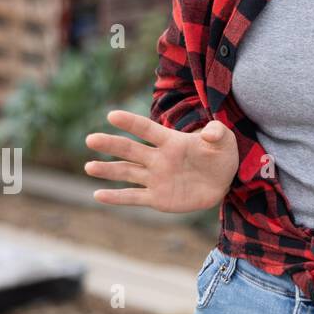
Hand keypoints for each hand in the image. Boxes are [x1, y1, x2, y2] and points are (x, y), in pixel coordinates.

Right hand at [84, 109, 238, 212]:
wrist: (223, 180)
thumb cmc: (221, 154)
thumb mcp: (225, 139)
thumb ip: (217, 132)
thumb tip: (209, 133)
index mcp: (172, 141)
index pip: (148, 129)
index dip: (132, 123)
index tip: (112, 115)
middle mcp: (158, 158)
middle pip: (131, 150)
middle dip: (111, 144)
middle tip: (91, 139)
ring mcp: (156, 178)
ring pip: (127, 173)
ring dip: (107, 170)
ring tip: (89, 166)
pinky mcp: (157, 197)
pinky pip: (134, 197)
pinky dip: (116, 197)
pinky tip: (98, 195)